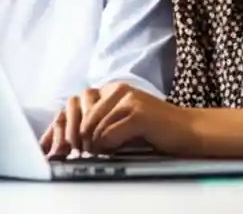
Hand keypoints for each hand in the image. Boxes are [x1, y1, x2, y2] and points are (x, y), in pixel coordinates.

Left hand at [42, 83, 199, 157]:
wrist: (189, 131)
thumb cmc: (154, 131)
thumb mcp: (121, 123)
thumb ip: (98, 125)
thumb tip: (69, 140)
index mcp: (111, 90)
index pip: (75, 105)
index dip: (61, 126)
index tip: (53, 146)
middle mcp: (117, 90)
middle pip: (81, 116)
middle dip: (76, 139)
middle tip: (79, 153)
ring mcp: (128, 99)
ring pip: (93, 126)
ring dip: (93, 145)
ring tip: (99, 152)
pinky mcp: (137, 112)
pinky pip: (109, 134)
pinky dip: (106, 146)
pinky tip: (112, 150)